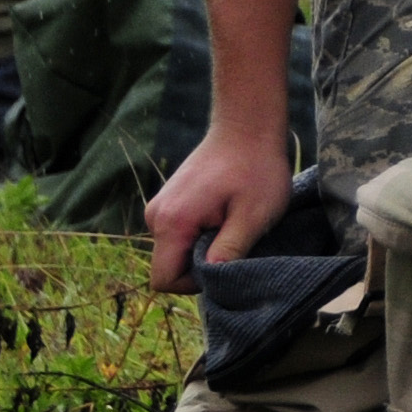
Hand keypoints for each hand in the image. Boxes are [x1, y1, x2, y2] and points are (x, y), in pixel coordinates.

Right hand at [145, 125, 299, 293]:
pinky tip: (225, 215)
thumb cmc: (255, 168)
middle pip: (168, 266)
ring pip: (176, 251)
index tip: (225, 263)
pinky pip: (180, 235)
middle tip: (235, 241)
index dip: (194, 284)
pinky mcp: (170, 202)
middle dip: (201, 265)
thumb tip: (212, 279)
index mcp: (171, 223)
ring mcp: (161, 208)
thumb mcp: (252, 216)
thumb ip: (229, 252)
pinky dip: (201, 235)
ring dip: (203, 248)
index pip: (164, 280)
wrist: (247, 126)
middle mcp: (155, 216)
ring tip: (232, 224)